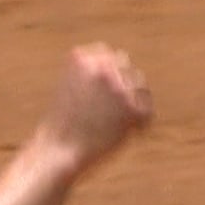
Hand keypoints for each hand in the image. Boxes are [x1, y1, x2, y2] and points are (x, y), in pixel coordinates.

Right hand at [39, 44, 152, 175]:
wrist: (57, 151)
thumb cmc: (60, 126)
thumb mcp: (69, 88)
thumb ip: (92, 75)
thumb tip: (123, 68)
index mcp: (81, 58)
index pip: (106, 53)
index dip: (106, 72)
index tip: (100, 92)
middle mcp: (102, 67)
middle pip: (125, 65)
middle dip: (120, 84)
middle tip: (109, 110)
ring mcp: (118, 88)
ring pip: (140, 86)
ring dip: (132, 102)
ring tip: (116, 124)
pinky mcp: (131, 110)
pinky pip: (146, 113)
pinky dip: (140, 125)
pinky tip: (126, 135)